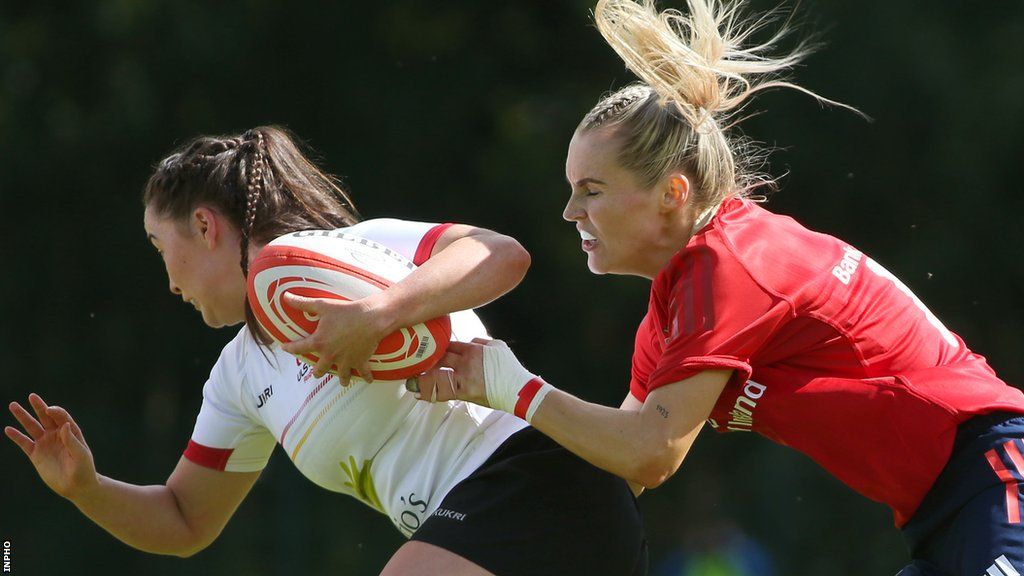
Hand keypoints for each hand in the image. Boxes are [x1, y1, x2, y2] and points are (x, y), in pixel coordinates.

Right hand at [6, 393, 98, 500]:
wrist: (76, 486)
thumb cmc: (84, 469)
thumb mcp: (81, 455)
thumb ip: (72, 440)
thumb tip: (64, 425)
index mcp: (70, 432)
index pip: (61, 416)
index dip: (55, 411)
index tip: (49, 410)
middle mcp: (56, 435)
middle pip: (45, 417)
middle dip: (39, 406)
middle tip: (32, 396)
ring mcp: (45, 444)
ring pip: (32, 427)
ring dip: (23, 417)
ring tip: (13, 406)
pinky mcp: (36, 455)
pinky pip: (24, 443)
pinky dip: (16, 436)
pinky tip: (8, 429)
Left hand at [279, 292, 386, 384]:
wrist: (371, 318)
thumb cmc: (346, 311)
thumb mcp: (322, 305)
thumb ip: (302, 303)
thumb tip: (285, 296)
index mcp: (319, 342)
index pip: (299, 348)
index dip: (290, 348)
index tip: (284, 348)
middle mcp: (331, 355)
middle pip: (320, 369)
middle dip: (318, 372)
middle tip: (317, 373)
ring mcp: (346, 360)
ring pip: (342, 375)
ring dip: (342, 378)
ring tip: (343, 380)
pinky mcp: (361, 361)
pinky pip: (364, 373)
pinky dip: (367, 377)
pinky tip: (368, 380)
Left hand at [408, 339, 544, 419]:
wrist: (518, 389)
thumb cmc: (510, 369)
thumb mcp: (498, 346)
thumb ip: (481, 341)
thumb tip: (468, 341)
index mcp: (473, 348)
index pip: (449, 345)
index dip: (436, 347)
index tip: (426, 349)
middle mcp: (466, 361)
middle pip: (440, 358)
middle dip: (426, 360)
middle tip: (413, 363)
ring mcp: (464, 377)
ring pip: (437, 375)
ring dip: (423, 377)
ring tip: (410, 379)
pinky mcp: (465, 392)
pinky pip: (442, 392)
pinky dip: (429, 393)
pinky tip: (418, 394)